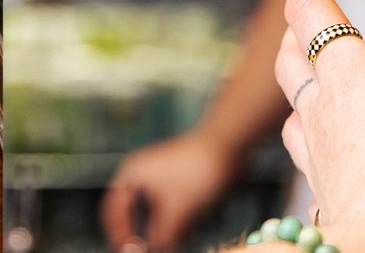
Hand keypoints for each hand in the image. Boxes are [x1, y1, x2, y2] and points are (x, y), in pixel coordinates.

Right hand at [100, 130, 238, 251]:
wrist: (230, 143)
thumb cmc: (200, 169)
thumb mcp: (177, 211)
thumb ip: (162, 236)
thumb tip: (156, 249)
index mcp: (131, 175)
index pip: (113, 212)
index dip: (121, 235)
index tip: (132, 250)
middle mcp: (143, 172)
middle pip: (135, 211)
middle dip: (146, 232)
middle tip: (155, 247)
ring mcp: (162, 172)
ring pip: (156, 208)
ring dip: (163, 225)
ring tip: (175, 237)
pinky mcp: (181, 175)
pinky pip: (171, 202)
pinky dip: (176, 216)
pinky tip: (187, 225)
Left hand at [274, 0, 364, 252]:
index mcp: (352, 78)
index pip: (309, 8)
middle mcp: (325, 108)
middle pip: (291, 49)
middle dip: (300, 17)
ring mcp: (318, 148)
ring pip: (294, 94)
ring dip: (302, 67)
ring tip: (324, 59)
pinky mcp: (326, 183)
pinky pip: (305, 137)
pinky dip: (314, 116)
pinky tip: (341, 130)